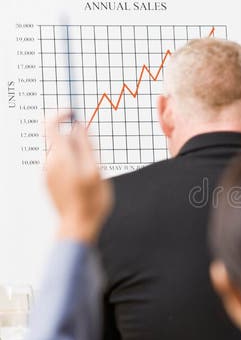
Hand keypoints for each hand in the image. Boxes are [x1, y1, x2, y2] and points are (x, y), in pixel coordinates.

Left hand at [45, 113, 113, 243]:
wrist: (77, 226)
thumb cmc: (90, 201)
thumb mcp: (95, 170)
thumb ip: (87, 146)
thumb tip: (80, 126)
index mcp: (60, 157)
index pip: (51, 125)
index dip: (61, 114)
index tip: (74, 112)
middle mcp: (49, 163)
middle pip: (58, 138)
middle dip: (74, 138)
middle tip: (92, 152)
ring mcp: (47, 173)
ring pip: (60, 152)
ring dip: (74, 153)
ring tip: (90, 173)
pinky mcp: (48, 182)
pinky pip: (58, 164)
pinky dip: (70, 164)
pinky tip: (82, 182)